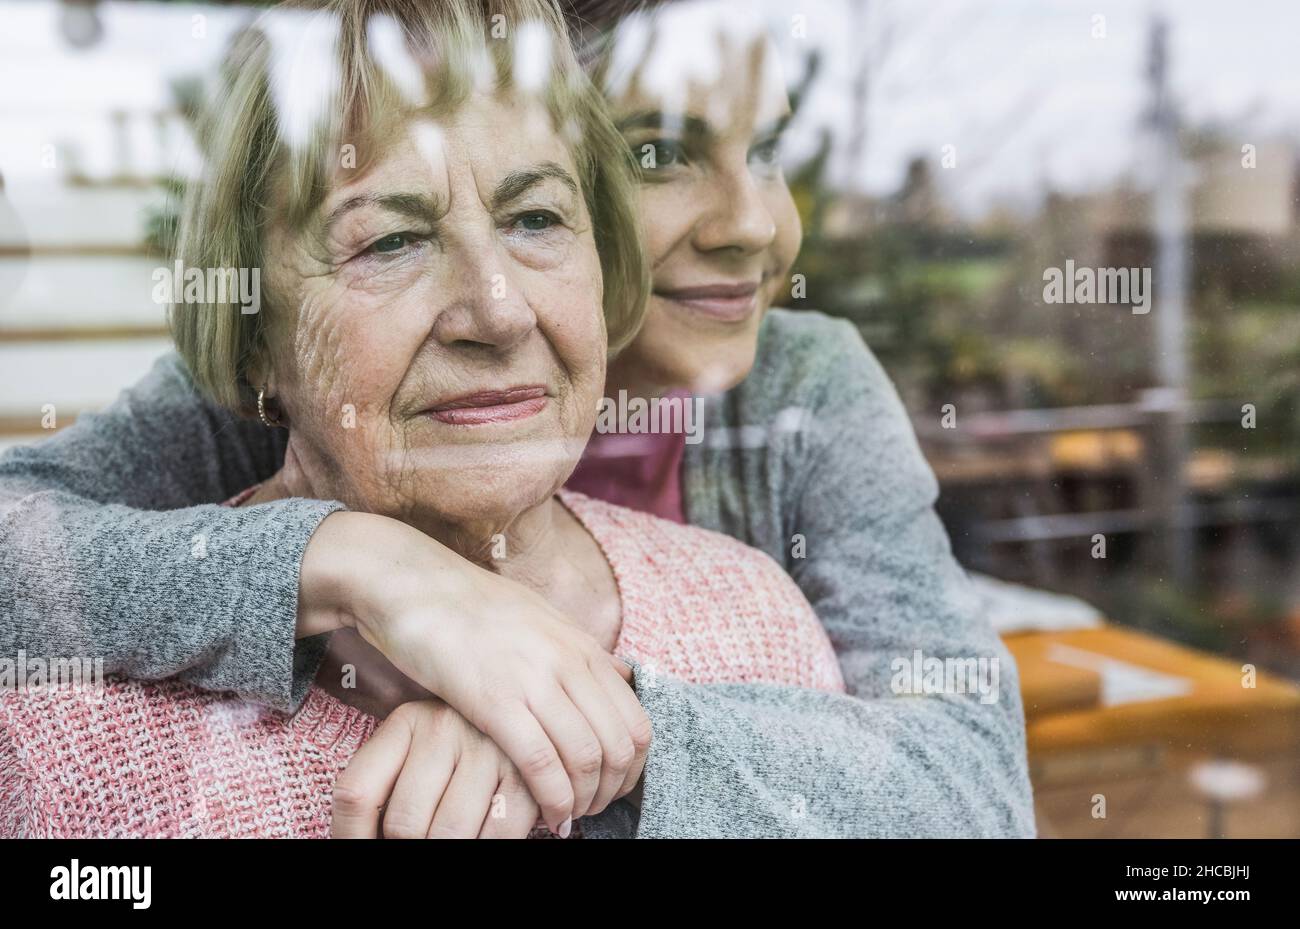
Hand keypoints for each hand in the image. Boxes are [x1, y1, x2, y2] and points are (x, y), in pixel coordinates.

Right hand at [297, 508, 650, 835]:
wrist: (411, 583)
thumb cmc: (469, 606)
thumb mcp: (540, 619)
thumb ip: (578, 652)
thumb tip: (618, 674)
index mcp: (582, 646)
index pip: (637, 721)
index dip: (631, 769)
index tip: (609, 788)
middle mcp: (568, 662)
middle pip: (620, 745)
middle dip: (611, 791)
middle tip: (589, 809)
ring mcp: (533, 679)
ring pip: (587, 758)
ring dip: (581, 800)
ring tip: (565, 816)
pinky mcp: (493, 698)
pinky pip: (540, 762)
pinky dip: (550, 799)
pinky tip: (542, 814)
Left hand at [331, 700, 541, 837]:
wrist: (531, 715)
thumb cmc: (463, 748)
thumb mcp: (418, 749)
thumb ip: (388, 786)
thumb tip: (360, 838)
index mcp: (406, 721)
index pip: (357, 793)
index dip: (350, 837)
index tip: (364, 848)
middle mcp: (443, 727)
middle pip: (402, 824)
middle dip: (410, 847)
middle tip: (425, 838)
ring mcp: (486, 748)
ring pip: (448, 835)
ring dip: (452, 849)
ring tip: (458, 836)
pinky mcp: (526, 771)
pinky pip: (497, 835)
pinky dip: (488, 847)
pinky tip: (484, 835)